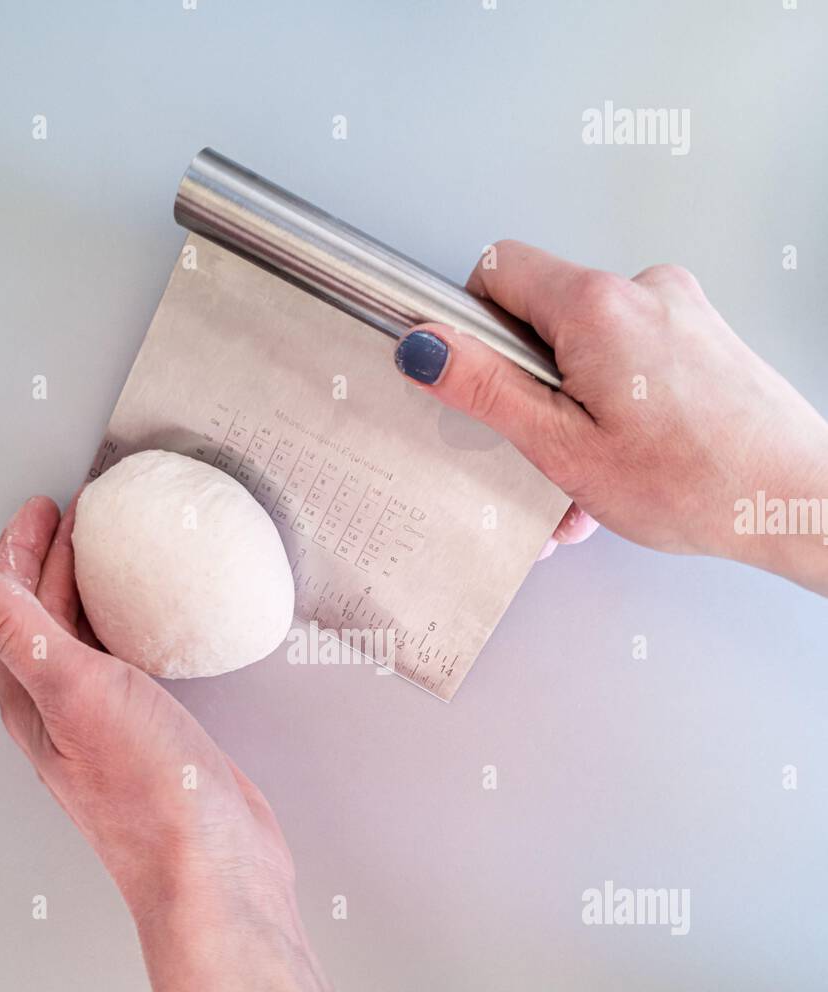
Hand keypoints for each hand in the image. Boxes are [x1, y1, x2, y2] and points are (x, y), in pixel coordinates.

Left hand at [0, 496, 294, 922]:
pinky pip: (127, 665)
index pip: (6, 609)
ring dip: (88, 593)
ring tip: (108, 555)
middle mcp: (61, 714)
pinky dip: (130, 628)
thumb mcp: (76, 694)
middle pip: (41, 622)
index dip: (17, 553)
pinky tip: (154, 624)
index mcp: (31, 701)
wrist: (212, 871)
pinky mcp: (152, 738)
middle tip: (73, 518)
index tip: (42, 509)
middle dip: (51, 564)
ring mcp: (106, 728)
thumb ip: (18, 632)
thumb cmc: (148, 796)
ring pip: (84, 642)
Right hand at [394, 242, 827, 587]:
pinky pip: (628, 361)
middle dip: (529, 389)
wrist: (793, 497)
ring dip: (572, 412)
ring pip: (586, 349)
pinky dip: (612, 410)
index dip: (472, 325)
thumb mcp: (563, 448)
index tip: (474, 377)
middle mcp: (642, 290)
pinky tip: (623, 464)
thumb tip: (426, 347)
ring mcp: (677, 310)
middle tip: (544, 447)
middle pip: (541, 316)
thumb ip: (486, 389)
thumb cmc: (698, 482)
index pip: (497, 269)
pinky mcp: (699, 337)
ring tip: (591, 474)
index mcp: (597, 305)